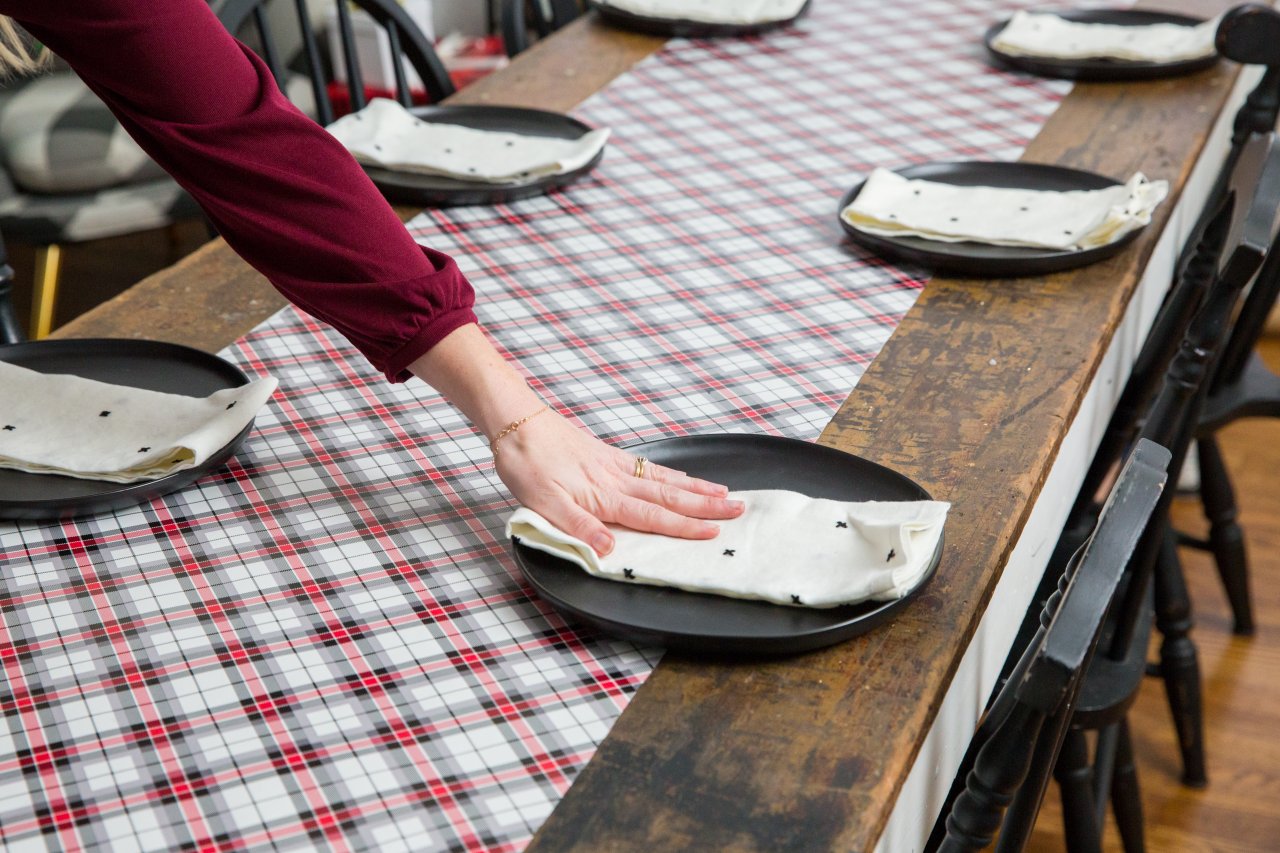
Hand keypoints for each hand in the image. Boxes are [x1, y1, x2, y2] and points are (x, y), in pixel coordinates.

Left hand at [408, 324, 741, 554]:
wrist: (515, 421)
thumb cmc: (526, 464)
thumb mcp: (543, 503)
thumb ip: (578, 527)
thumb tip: (611, 551)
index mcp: (604, 496)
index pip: (652, 517)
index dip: (685, 526)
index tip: (715, 533)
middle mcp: (616, 480)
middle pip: (670, 496)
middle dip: (706, 505)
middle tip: (740, 510)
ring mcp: (614, 465)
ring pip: (664, 480)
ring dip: (696, 489)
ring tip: (724, 493)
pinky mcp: (606, 455)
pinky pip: (648, 467)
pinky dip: (671, 474)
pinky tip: (681, 477)